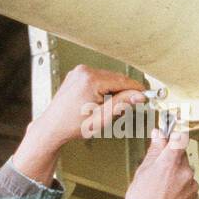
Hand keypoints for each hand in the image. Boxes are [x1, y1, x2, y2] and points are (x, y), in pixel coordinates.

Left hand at [14, 66, 145, 183]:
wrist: (52, 127)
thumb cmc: (72, 125)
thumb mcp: (102, 117)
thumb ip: (122, 103)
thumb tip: (138, 95)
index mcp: (91, 80)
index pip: (122, 81)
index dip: (136, 89)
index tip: (146, 95)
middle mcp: (84, 71)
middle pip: (116, 78)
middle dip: (123, 91)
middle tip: (127, 107)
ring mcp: (79, 72)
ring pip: (108, 78)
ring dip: (113, 90)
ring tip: (107, 108)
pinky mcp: (76, 75)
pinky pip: (98, 78)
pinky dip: (103, 88)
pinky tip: (99, 102)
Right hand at [122, 127, 198, 198]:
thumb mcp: (142, 172)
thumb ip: (153, 151)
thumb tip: (158, 135)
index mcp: (170, 162)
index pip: (180, 136)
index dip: (177, 131)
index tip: (176, 126)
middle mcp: (184, 171)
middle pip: (180, 156)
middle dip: (170, 159)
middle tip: (157, 171)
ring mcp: (191, 185)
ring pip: (184, 172)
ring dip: (175, 175)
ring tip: (160, 188)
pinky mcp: (194, 197)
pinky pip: (188, 185)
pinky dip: (180, 188)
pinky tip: (167, 196)